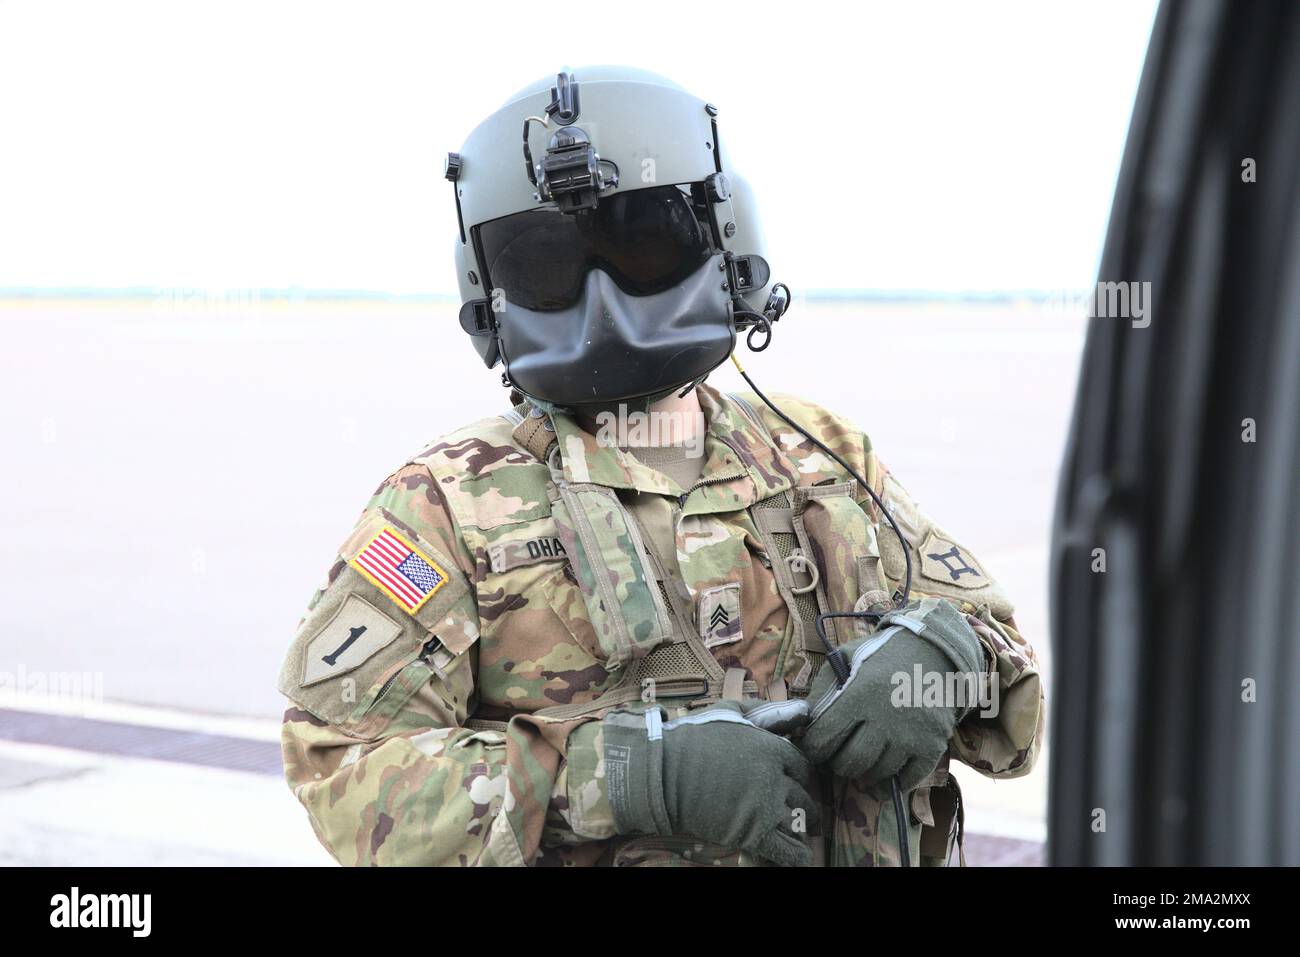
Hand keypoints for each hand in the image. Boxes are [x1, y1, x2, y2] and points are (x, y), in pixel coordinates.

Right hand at [597, 699, 817, 865]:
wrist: (663, 772)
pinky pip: (785, 849)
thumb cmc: (693, 738)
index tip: (798, 783)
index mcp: (772, 749)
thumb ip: (767, 712)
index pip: (803, 766)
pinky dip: (797, 855)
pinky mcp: (751, 833)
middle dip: (804, 804)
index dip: (802, 775)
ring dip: (799, 829)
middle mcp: (774, 778)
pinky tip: (801, 857)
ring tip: (798, 833)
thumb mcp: (730, 712)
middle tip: (801, 811)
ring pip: (796, 823)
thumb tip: (803, 709)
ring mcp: (764, 808)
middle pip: (802, 796)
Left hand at [800, 598, 985, 795]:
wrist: (937, 651)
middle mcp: (884, 718)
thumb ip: (823, 689)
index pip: (822, 739)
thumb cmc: (883, 655)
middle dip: (837, 762)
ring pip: (876, 775)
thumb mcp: (847, 659)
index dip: (813, 747)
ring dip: (864, 773)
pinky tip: (884, 775)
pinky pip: (906, 780)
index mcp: (858, 694)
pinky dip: (892, 783)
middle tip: (839, 754)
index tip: (815, 745)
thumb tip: (801, 721)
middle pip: (848, 763)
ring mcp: (910, 736)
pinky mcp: (931, 746)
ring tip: (862, 759)